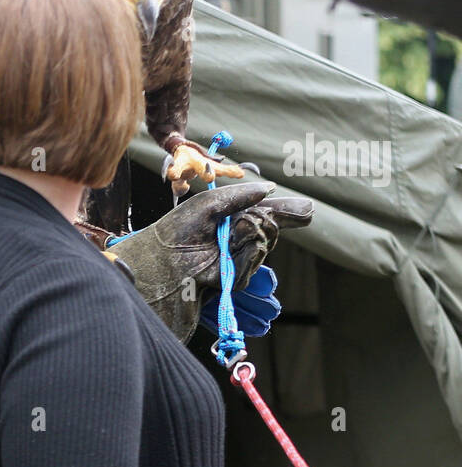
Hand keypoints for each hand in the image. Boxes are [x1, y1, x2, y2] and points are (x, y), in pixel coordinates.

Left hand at [105, 180, 312, 341]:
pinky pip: (252, 262)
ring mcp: (236, 259)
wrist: (159, 262)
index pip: (264, 213)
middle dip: (271, 219)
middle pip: (270, 228)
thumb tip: (270, 188)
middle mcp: (235, 238)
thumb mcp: (208, 206)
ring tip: (228, 239)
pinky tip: (226, 257)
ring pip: (264, 244)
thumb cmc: (176, 230)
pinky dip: (244, 255)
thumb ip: (239, 196)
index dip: (286, 212)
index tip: (308, 211)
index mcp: (229, 218)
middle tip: (262, 218)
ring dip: (252, 237)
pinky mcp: (233, 278)